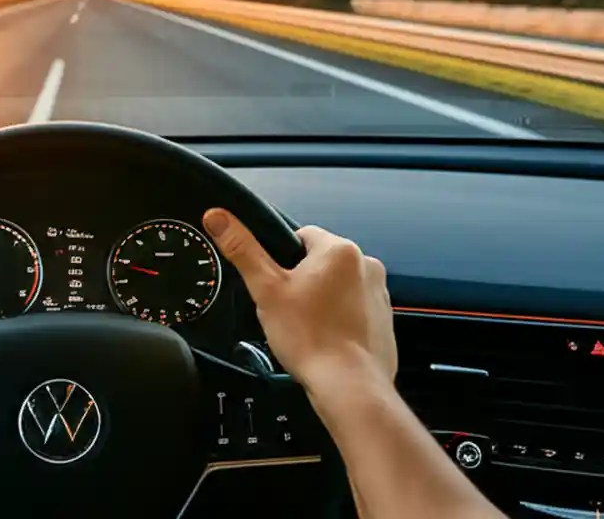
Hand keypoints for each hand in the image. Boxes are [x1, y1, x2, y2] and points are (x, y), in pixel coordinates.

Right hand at [202, 209, 395, 394]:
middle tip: (289, 309)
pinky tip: (326, 338)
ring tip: (308, 327)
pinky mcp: (383, 319)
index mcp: (339, 250)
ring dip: (322, 300)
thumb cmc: (311, 339)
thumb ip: (242, 249)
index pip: (301, 236)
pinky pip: (354, 309)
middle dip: (302, 282)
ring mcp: (379, 293)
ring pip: (337, 287)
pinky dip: (339, 320)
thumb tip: (219, 217)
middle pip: (320, 262)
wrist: (348, 385)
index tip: (277, 284)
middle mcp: (367, 266)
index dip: (281, 260)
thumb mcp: (266, 290)